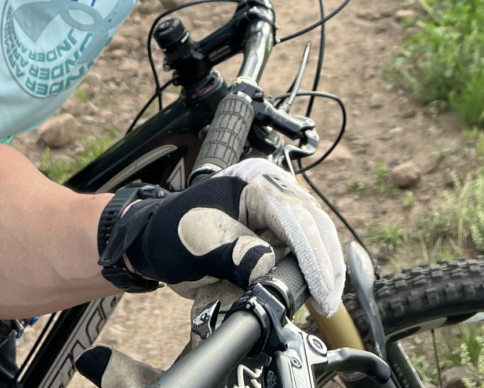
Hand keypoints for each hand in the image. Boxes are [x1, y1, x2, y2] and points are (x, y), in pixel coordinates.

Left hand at [98, 159, 344, 315]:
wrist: (156, 243)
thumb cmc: (172, 234)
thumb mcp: (199, 243)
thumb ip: (235, 254)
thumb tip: (266, 268)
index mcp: (254, 183)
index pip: (294, 217)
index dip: (311, 255)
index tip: (320, 289)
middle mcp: (272, 192)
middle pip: (313, 224)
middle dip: (324, 262)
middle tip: (327, 299)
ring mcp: (276, 212)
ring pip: (313, 236)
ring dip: (321, 267)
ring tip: (324, 297)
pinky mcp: (275, 232)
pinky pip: (299, 250)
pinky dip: (308, 269)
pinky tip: (314, 288)